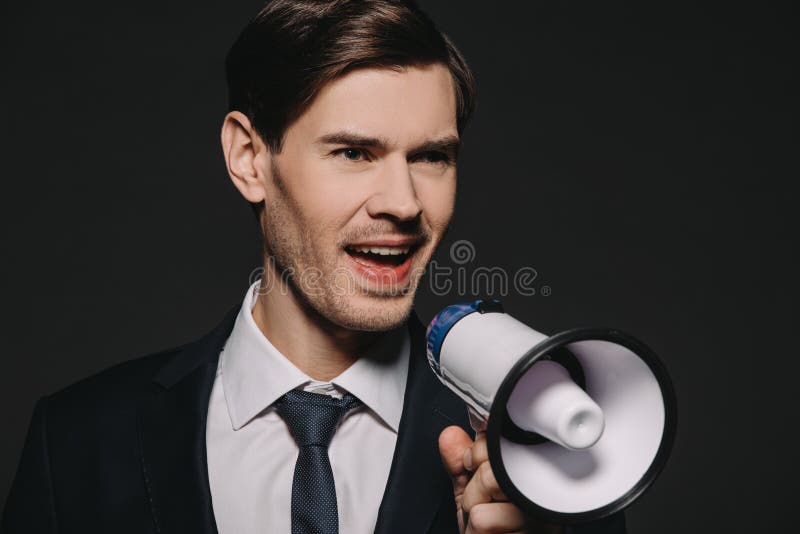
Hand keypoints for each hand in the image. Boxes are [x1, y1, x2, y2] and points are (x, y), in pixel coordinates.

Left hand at [439, 426, 562, 533]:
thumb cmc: (490, 533)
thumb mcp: (470, 494)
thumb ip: (459, 463)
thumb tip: (450, 435)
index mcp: (526, 473)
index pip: (500, 441)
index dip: (476, 452)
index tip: (473, 466)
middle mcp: (537, 490)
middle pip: (492, 463)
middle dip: (473, 486)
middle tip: (482, 503)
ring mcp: (537, 512)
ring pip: (488, 485)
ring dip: (474, 508)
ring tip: (488, 522)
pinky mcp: (531, 532)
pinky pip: (483, 517)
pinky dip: (476, 529)